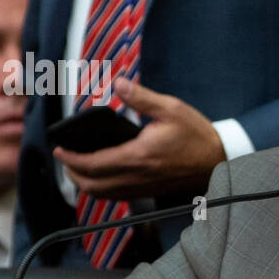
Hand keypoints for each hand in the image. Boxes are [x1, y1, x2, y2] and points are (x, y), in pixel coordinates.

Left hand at [55, 78, 226, 199]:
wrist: (219, 161)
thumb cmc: (197, 135)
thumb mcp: (171, 109)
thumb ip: (141, 97)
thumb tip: (118, 83)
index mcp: (138, 156)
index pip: (93, 164)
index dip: (70, 159)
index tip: (59, 149)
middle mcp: (137, 176)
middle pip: (92, 185)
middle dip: (72, 173)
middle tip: (65, 158)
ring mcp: (143, 187)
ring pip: (103, 195)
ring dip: (85, 184)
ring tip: (78, 168)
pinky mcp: (149, 191)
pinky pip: (117, 196)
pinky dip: (102, 189)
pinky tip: (102, 176)